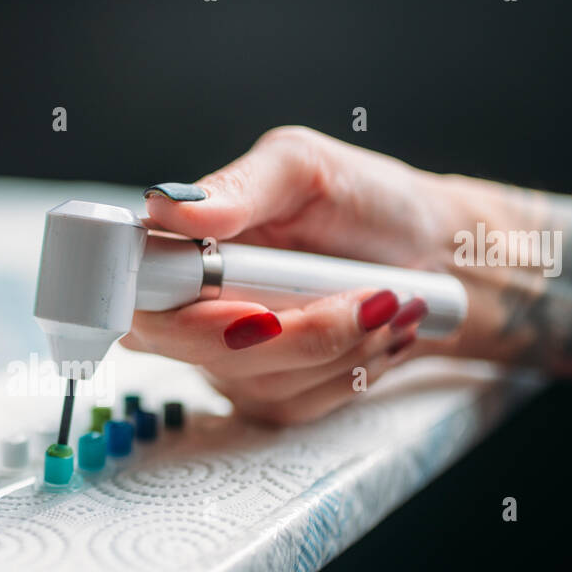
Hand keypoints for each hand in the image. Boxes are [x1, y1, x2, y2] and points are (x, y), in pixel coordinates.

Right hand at [122, 126, 506, 423]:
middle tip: (370, 298)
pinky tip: (381, 334)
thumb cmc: (366, 202)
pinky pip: (295, 404)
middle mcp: (189, 308)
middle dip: (298, 334)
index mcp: (181, 247)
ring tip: (388, 302)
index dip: (184, 316)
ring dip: (343, 346)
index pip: (136, 296)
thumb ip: (237, 186)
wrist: (435, 256)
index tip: (258, 311)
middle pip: (201, 350)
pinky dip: (354, 370)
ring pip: (260, 381)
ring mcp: (224, 360)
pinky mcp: (266, 396)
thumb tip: (168, 207)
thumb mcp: (303, 167)